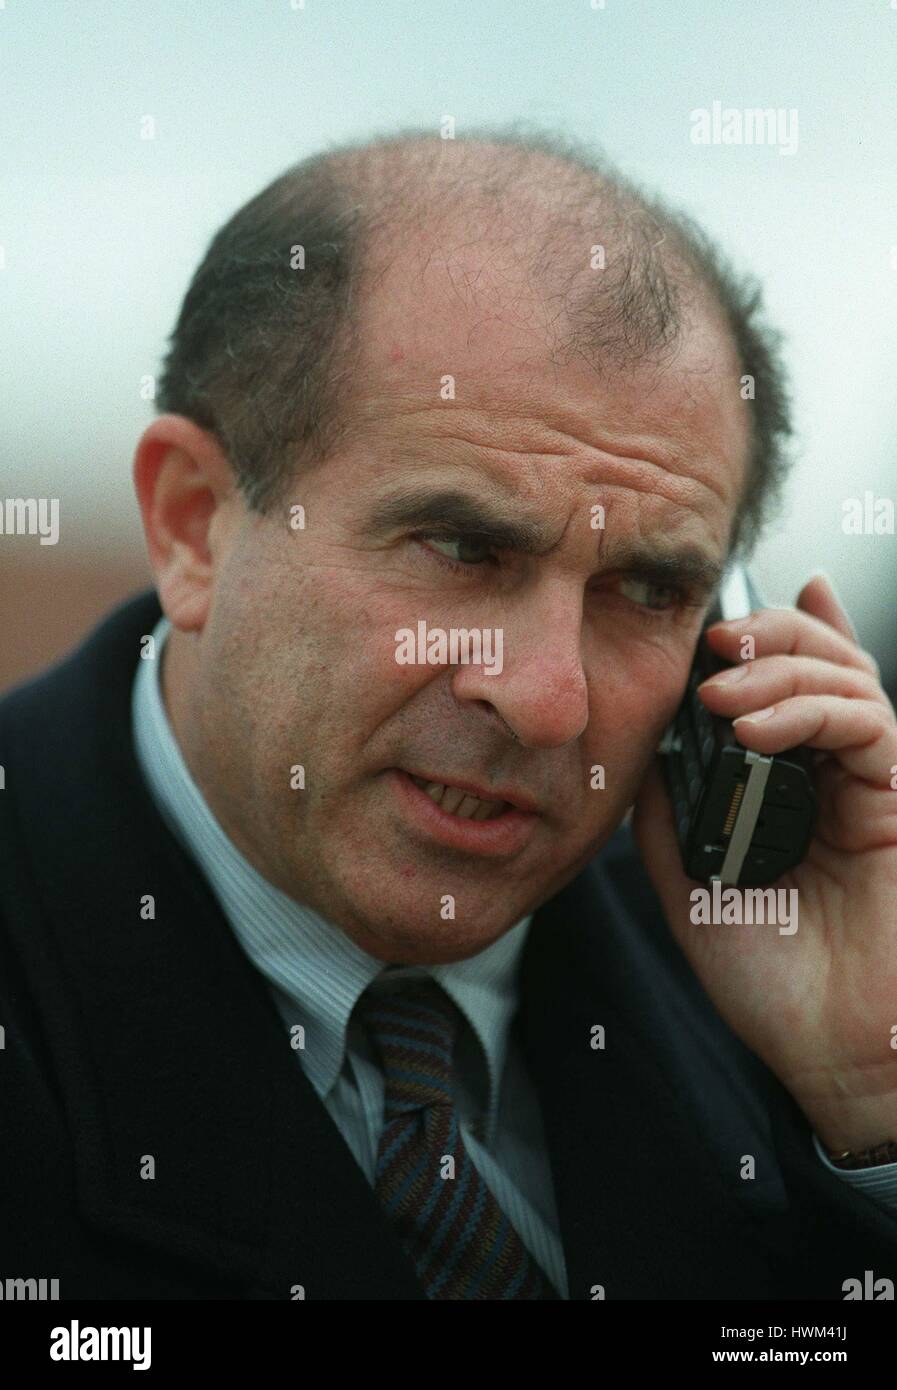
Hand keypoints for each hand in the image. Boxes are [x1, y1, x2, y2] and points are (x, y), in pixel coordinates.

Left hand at [632, 573, 896, 1152]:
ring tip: (720, 696)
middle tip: (712, 646)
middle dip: (766, 637)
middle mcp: (833, 771)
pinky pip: (868, 725)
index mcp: (787, 781)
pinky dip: (812, 711)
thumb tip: (647, 739)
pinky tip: (755, 729)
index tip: (704, 626)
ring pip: (846, 677)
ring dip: (779, 671)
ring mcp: (870, 783)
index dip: (759, 638)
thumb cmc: (768, 973)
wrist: (825, 1048)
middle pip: (819, 661)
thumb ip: (671, 805)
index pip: (784, 683)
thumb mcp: (689, 876)